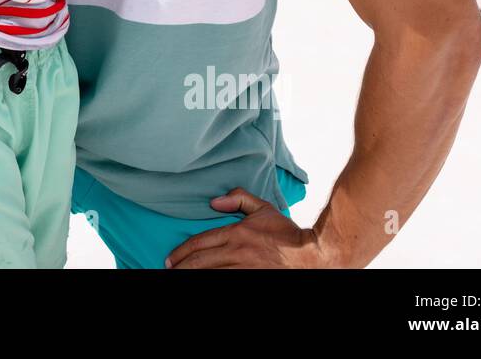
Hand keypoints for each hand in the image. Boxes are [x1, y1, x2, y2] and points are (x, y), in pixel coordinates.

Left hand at [165, 189, 332, 267]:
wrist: (311, 255)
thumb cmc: (287, 232)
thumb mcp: (263, 208)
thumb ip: (239, 199)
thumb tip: (214, 202)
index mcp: (237, 233)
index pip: (200, 243)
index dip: (181, 251)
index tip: (170, 258)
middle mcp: (237, 252)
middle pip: (200, 262)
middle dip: (181, 267)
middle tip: (169, 269)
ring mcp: (244, 268)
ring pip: (210, 274)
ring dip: (192, 276)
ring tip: (180, 277)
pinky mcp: (251, 279)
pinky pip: (226, 281)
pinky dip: (212, 281)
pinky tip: (202, 282)